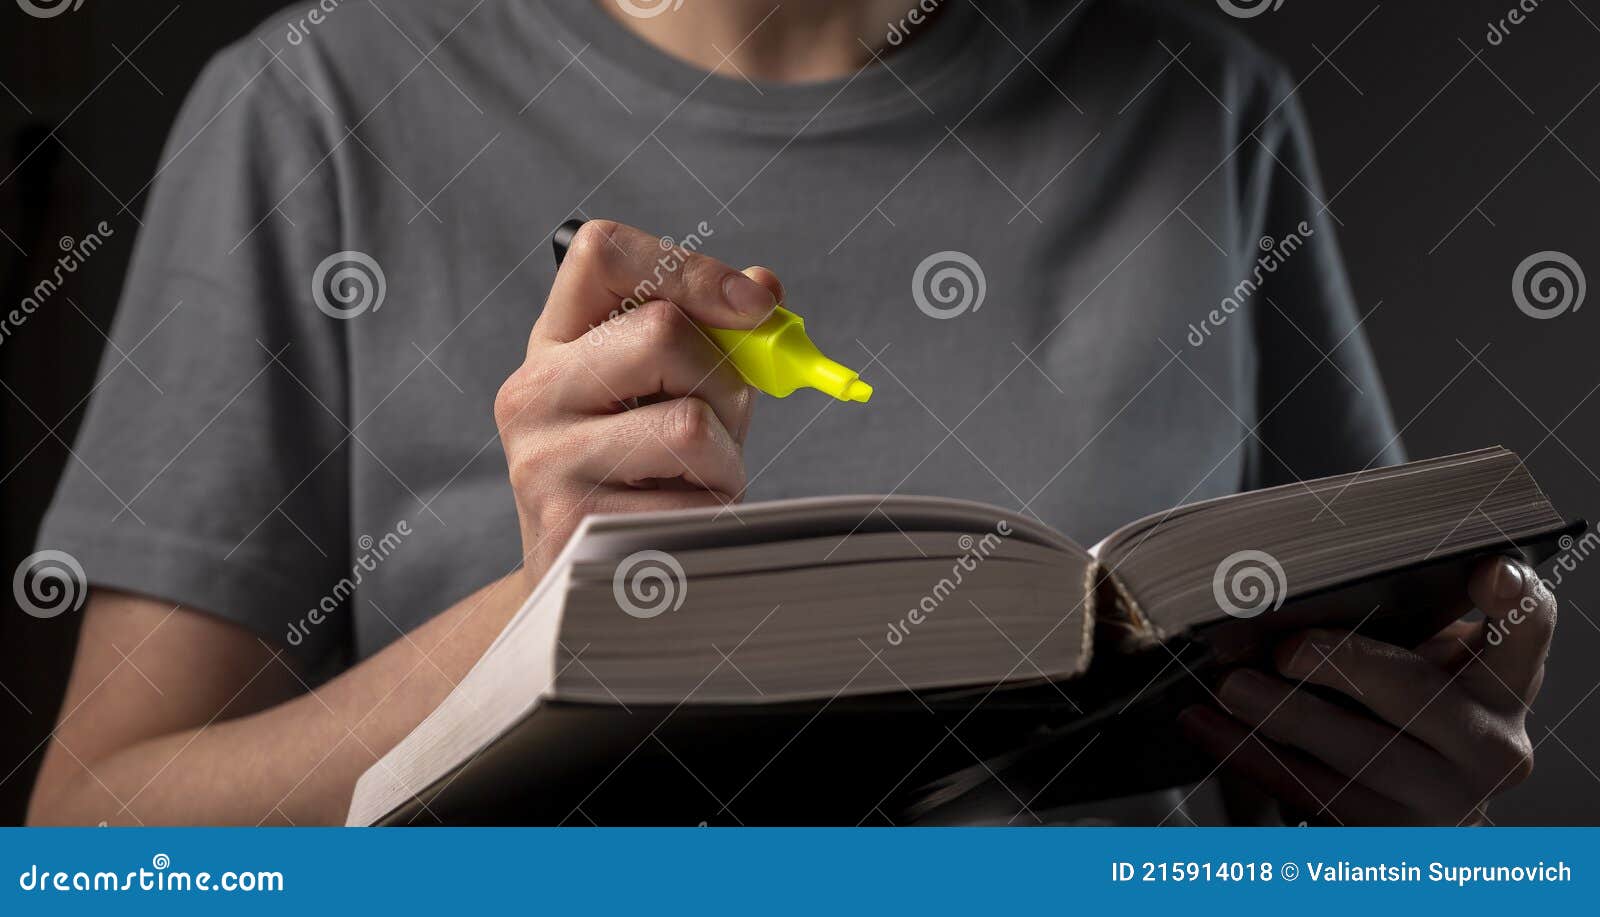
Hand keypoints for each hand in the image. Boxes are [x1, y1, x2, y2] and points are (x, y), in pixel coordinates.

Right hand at [494, 220, 779, 579]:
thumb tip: (765, 287)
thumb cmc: (642, 475)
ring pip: (690, 423)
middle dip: (725, 379)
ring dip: (726, 457)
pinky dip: (712, 511)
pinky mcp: (576, 528)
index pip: (603, 251)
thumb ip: (714, 337)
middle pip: (663, 332)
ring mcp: (545, 463)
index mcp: (553, 344)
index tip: (754, 305)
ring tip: (696, 480)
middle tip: (720, 423)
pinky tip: (680, 523)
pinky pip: (693, 498)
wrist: (583, 585)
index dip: (692, 266)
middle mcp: (532, 394)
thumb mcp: (670, 394)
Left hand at [1180, 556, 1552, 824]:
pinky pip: (1311, 796)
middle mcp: (1490, 746)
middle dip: (1344, 666)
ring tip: (1229, 687)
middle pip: (1419, 692)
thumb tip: (1290, 587)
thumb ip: (1384, 625)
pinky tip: (1207, 727)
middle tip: (1284, 649)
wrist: (1403, 808)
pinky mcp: (1391, 840)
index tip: (1486, 571)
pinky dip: (1251, 756)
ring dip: (1283, 717)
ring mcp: (1445, 802)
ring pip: (1359, 757)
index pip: (1526, 628)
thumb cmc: (1395, 713)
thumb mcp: (1410, 663)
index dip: (1516, 599)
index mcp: (1501, 684)